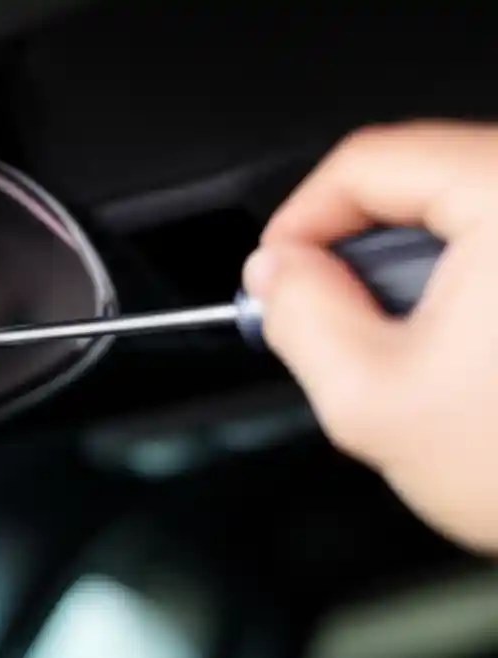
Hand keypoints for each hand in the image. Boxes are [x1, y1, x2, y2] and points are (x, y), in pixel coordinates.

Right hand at [244, 120, 497, 550]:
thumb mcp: (374, 402)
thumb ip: (300, 318)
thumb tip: (275, 273)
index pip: (370, 162)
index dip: (301, 218)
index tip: (279, 268)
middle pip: (423, 179)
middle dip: (360, 252)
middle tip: (333, 320)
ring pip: (471, 213)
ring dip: (422, 275)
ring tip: (417, 353)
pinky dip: (475, 288)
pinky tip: (473, 355)